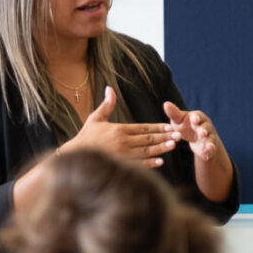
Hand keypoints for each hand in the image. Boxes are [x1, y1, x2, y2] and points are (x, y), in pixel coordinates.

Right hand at [63, 86, 179, 167]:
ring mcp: (122, 154)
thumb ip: (106, 105)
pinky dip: (149, 163)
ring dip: (160, 148)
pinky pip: (138, 165)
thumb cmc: (85, 137)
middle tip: (178, 135)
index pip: (143, 128)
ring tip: (173, 146)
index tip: (170, 126)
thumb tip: (109, 88)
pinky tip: (160, 162)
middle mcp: (122, 141)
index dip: (157, 127)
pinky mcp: (119, 165)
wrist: (73, 156)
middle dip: (164, 136)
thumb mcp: (95, 118)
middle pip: (148, 139)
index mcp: (119, 129)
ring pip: (146, 151)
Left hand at [162, 101, 220, 162]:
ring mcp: (209, 137)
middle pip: (206, 128)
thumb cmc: (186, 126)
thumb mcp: (179, 120)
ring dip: (210, 143)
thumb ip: (174, 113)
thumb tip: (166, 103)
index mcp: (197, 117)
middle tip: (202, 133)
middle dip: (204, 130)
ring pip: (210, 139)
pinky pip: (210, 150)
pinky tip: (205, 156)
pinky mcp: (210, 147)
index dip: (196, 118)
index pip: (197, 116)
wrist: (197, 138)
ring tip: (209, 147)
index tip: (194, 120)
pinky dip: (208, 153)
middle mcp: (205, 126)